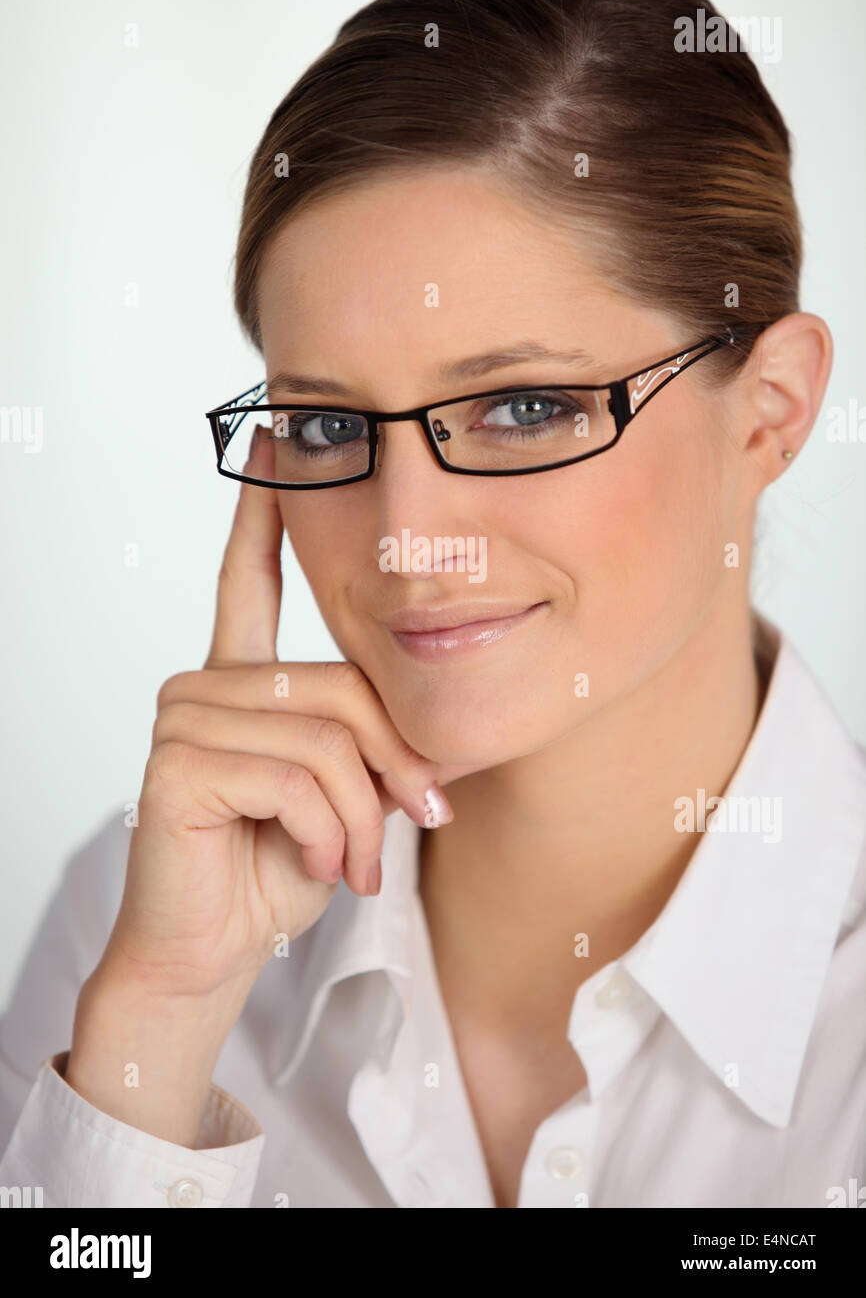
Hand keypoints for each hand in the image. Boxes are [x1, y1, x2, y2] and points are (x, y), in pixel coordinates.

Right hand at [99, 425, 460, 1002]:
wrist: (217, 948)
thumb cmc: (278, 867)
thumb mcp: (345, 796)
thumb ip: (369, 748)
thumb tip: (429, 754)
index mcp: (240, 680)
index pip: (247, 581)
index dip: (261, 517)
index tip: (269, 445)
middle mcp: (204, 684)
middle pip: (337, 687)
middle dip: (391, 762)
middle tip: (418, 818)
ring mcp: (182, 716)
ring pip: (323, 738)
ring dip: (359, 814)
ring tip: (354, 861)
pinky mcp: (178, 761)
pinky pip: (294, 775)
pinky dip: (326, 830)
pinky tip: (316, 864)